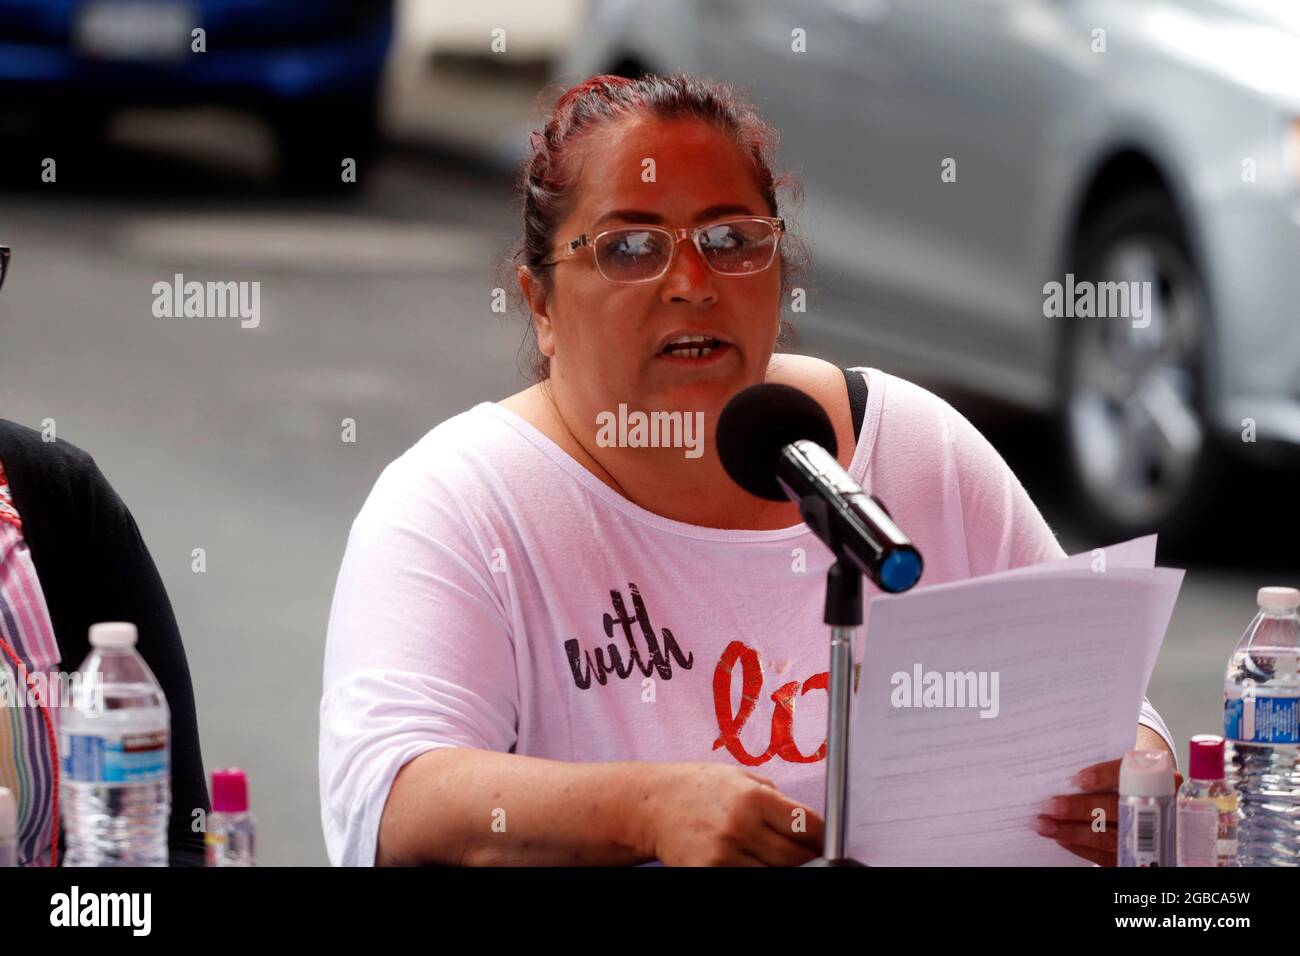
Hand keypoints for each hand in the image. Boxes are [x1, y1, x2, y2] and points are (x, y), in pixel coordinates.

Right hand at [642, 762, 824, 865]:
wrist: (653, 805)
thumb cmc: (699, 787)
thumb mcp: (740, 778)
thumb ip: (774, 798)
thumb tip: (807, 824)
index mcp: (753, 797)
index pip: (806, 826)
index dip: (819, 837)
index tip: (820, 841)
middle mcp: (740, 827)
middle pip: (795, 857)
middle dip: (805, 857)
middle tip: (805, 854)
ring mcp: (724, 855)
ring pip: (775, 874)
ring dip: (781, 868)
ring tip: (777, 858)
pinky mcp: (710, 873)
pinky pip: (747, 880)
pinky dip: (756, 873)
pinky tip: (752, 862)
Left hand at [1034, 757, 1182, 864]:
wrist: (1157, 796)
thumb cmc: (1133, 777)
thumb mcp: (1130, 766)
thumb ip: (1109, 770)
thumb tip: (1066, 774)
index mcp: (1161, 777)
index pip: (1132, 774)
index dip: (1105, 776)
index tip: (1079, 779)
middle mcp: (1160, 807)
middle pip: (1118, 809)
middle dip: (1081, 809)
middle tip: (1050, 806)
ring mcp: (1152, 836)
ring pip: (1110, 836)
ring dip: (1073, 831)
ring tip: (1045, 825)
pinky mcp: (1138, 858)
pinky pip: (1107, 857)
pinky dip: (1082, 848)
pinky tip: (1062, 839)